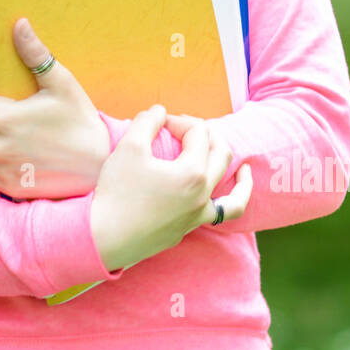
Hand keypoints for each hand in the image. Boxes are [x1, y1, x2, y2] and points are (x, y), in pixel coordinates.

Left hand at [0, 17, 108, 198]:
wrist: (101, 168)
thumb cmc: (82, 123)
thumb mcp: (62, 84)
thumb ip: (35, 54)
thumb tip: (19, 24)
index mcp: (4, 119)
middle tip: (3, 107)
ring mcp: (0, 170)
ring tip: (7, 129)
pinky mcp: (6, 188)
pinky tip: (12, 150)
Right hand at [89, 107, 250, 271]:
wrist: (104, 238)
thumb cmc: (116, 191)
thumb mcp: (128, 147)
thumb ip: (147, 121)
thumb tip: (160, 111)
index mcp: (193, 172)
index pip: (197, 133)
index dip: (179, 120)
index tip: (158, 122)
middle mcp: (202, 195)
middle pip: (220, 155)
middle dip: (207, 135)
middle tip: (189, 128)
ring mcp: (197, 216)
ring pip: (234, 198)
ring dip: (241, 181)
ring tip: (245, 171)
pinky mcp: (185, 231)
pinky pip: (216, 216)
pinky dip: (223, 204)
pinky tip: (217, 201)